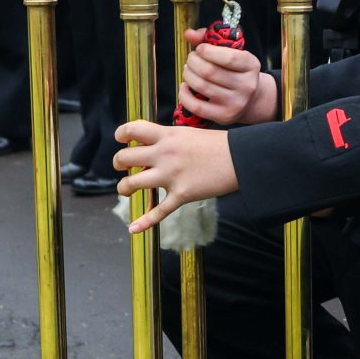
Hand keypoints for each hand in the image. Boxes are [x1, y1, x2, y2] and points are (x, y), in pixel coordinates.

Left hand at [112, 122, 238, 233]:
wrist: (240, 158)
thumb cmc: (219, 145)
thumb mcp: (189, 134)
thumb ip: (169, 140)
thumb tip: (152, 148)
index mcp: (167, 136)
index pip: (132, 130)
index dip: (121, 134)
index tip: (120, 140)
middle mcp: (164, 154)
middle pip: (125, 158)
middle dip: (119, 163)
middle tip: (123, 167)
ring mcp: (171, 176)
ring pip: (132, 184)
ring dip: (124, 188)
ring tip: (126, 190)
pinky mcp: (181, 195)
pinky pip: (157, 211)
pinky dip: (144, 222)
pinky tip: (133, 229)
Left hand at [180, 26, 276, 123]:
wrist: (249, 99)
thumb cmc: (234, 70)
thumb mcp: (230, 52)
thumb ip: (208, 39)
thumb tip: (188, 33)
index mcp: (251, 65)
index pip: (228, 57)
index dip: (207, 51)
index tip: (200, 49)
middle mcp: (247, 85)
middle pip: (209, 71)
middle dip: (193, 61)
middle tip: (191, 59)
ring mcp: (236, 103)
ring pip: (201, 86)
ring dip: (188, 75)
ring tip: (188, 70)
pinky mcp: (224, 116)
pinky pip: (196, 106)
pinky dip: (184, 94)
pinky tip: (185, 86)